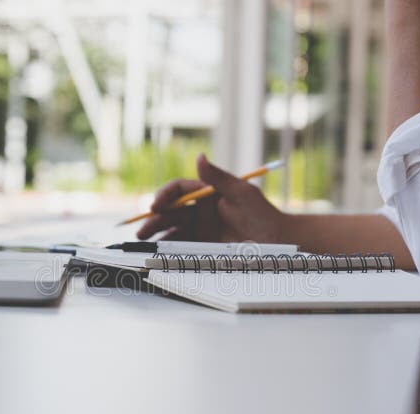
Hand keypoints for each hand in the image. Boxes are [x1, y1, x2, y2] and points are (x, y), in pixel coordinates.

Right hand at [136, 154, 285, 242]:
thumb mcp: (242, 193)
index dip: (166, 196)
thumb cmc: (263, 214)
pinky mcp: (204, 244)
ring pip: (173, 228)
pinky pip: (182, 244)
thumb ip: (218, 178)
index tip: (156, 205)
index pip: (180, 190)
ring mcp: (202, 227)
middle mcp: (202, 209)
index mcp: (208, 192)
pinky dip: (170, 246)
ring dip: (158, 233)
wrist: (277, 241)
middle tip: (142, 230)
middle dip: (155, 219)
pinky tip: (161, 250)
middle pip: (172, 211)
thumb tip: (199, 157)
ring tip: (146, 241)